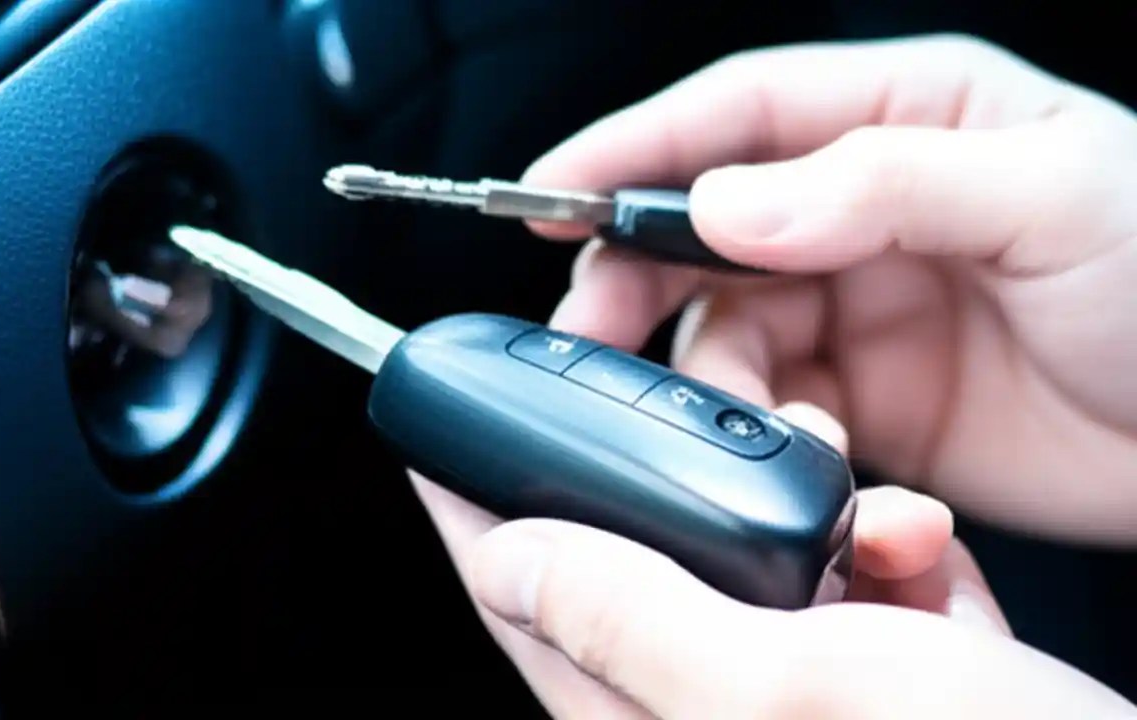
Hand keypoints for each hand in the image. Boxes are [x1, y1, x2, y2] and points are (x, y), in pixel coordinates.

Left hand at [409, 408, 1003, 717]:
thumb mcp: (785, 689)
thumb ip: (634, 620)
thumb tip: (513, 560)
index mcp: (648, 719)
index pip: (521, 598)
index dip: (472, 503)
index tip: (449, 424)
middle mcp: (704, 706)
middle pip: (631, 558)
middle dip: (674, 479)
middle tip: (708, 424)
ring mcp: (793, 685)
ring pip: (745, 549)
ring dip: (803, 504)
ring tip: (872, 514)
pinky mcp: (872, 665)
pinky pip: (842, 572)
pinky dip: (884, 543)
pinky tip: (927, 557)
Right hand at [522, 34, 1136, 543]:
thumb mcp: (1050, 197)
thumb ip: (880, 184)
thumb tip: (728, 203)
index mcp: (904, 118)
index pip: (739, 112)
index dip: (635, 145)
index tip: (553, 188)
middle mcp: (862, 207)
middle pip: (701, 229)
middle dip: (633, 275)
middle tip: (594, 325)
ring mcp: (857, 305)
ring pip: (722, 331)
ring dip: (712, 380)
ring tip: (764, 420)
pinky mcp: (863, 398)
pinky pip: (769, 409)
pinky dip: (764, 438)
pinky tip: (809, 454)